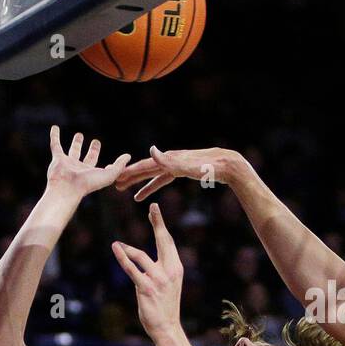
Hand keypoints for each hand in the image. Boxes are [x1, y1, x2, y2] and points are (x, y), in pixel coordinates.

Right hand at [45, 126, 130, 198]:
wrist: (67, 188)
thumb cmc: (88, 183)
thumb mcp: (109, 174)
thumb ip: (119, 165)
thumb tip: (128, 156)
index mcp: (92, 174)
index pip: (106, 168)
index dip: (109, 162)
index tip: (116, 156)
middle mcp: (80, 169)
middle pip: (88, 158)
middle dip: (93, 150)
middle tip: (96, 141)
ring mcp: (68, 164)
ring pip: (73, 151)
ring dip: (76, 143)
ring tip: (79, 135)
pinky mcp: (57, 159)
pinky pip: (55, 145)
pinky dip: (54, 136)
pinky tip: (55, 127)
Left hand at [112, 203, 183, 339]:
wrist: (167, 327)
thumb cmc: (165, 306)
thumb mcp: (168, 284)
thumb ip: (161, 268)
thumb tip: (143, 256)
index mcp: (176, 268)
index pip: (168, 242)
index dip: (160, 225)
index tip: (154, 210)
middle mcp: (170, 271)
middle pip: (163, 240)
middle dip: (157, 222)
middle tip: (153, 206)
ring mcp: (158, 279)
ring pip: (140, 255)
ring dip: (128, 250)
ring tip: (118, 246)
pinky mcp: (146, 288)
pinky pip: (131, 269)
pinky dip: (123, 257)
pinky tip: (116, 248)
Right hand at [113, 146, 244, 200]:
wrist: (229, 165)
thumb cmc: (210, 167)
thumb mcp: (189, 166)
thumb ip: (169, 161)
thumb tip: (151, 149)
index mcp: (169, 160)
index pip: (145, 166)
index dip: (130, 172)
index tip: (116, 177)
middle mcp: (171, 161)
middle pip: (146, 170)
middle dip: (131, 178)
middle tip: (116, 186)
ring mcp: (177, 165)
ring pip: (155, 176)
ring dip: (142, 185)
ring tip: (132, 196)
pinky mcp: (183, 170)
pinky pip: (165, 179)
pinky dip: (156, 185)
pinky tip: (151, 190)